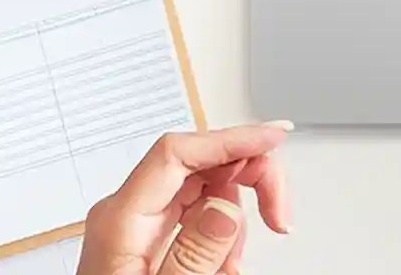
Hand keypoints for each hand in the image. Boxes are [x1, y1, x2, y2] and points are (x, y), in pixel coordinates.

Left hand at [76, 123, 292, 274]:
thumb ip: (193, 256)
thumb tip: (225, 207)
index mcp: (120, 221)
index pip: (178, 153)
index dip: (231, 138)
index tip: (275, 139)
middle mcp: (127, 212)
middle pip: (202, 164)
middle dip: (249, 182)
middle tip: (280, 216)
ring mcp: (139, 221)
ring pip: (209, 187)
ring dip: (239, 219)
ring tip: (235, 265)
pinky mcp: (152, 233)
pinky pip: (202, 212)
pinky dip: (226, 235)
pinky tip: (224, 265)